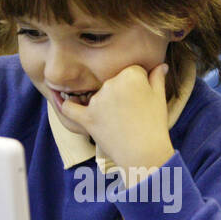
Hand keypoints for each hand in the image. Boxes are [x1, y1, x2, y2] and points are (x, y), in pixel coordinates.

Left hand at [58, 62, 174, 175]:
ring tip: (120, 122)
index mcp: (131, 74)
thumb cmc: (155, 125)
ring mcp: (97, 101)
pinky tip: (60, 99)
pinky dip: (64, 104)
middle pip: (113, 82)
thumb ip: (157, 78)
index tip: (141, 99)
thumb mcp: (160, 98)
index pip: (131, 72)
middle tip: (132, 113)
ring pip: (97, 95)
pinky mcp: (87, 117)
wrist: (144, 153)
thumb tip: (160, 66)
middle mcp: (112, 83)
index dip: (137, 85)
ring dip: (104, 105)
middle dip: (120, 94)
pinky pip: (70, 108)